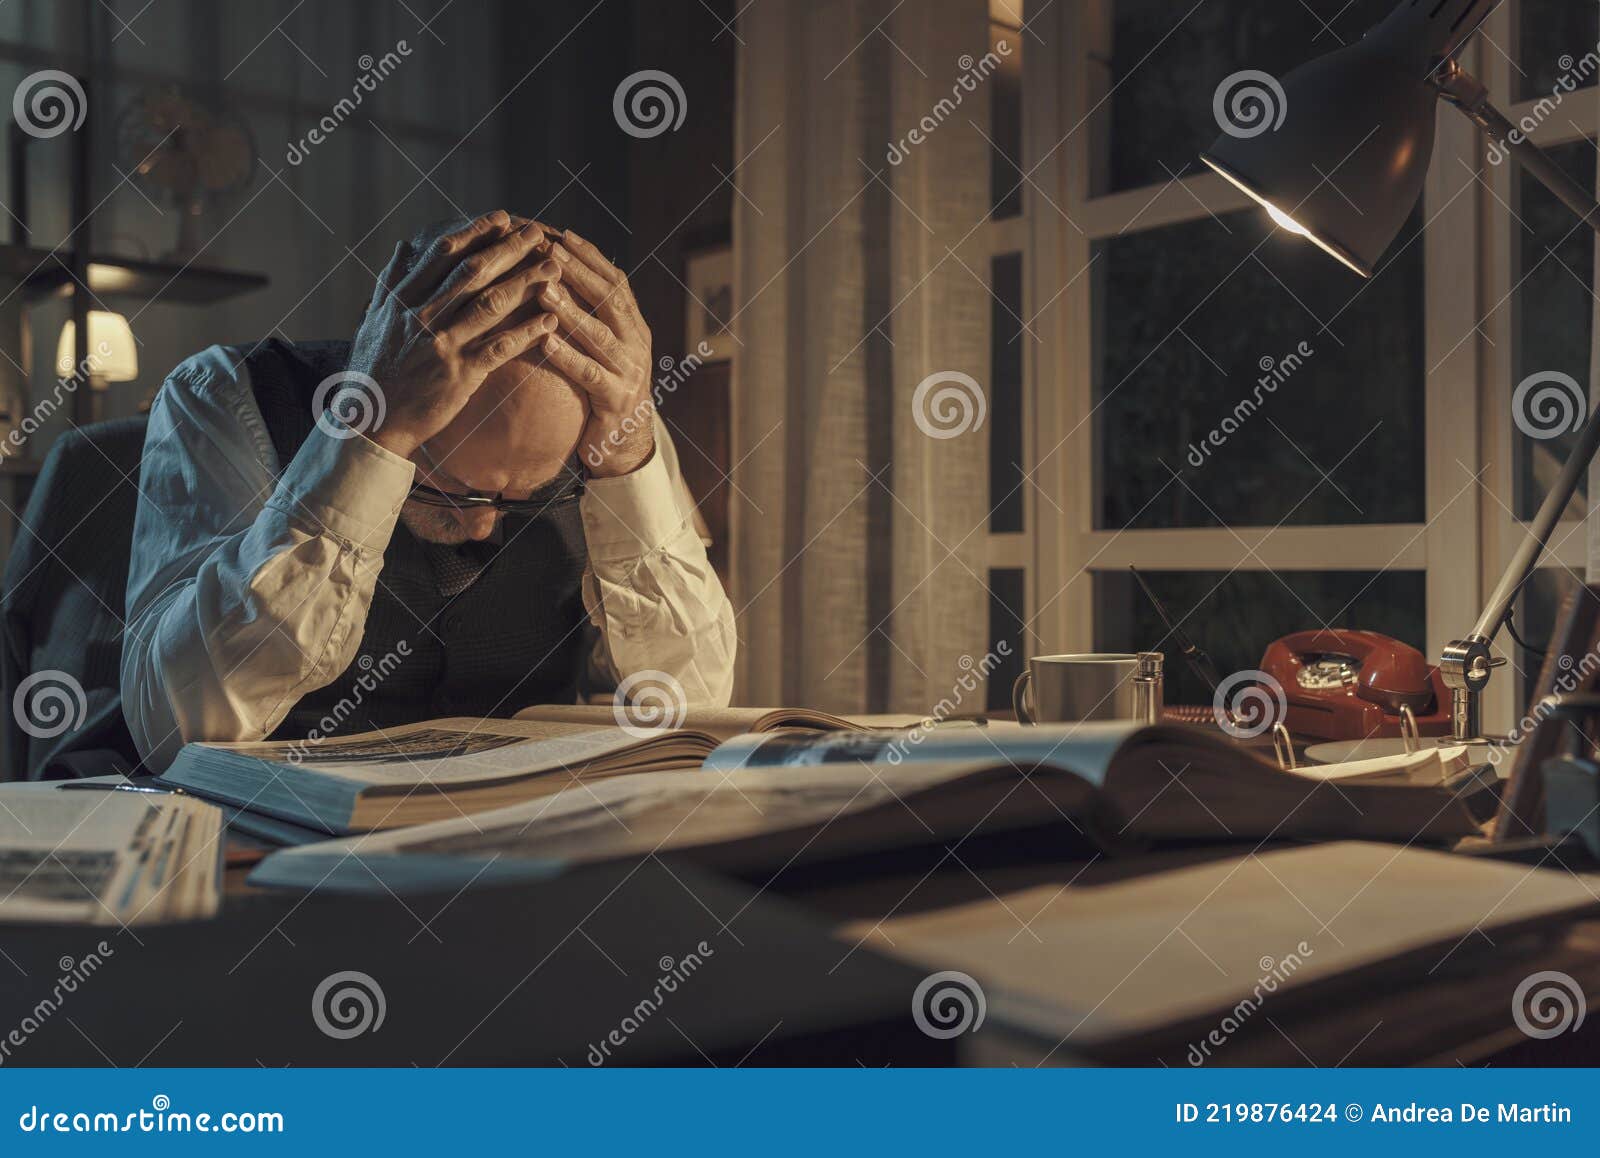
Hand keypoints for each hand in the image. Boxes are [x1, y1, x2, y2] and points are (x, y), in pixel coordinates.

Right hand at [344, 210, 561, 457]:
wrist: (372, 419)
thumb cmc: (375, 368)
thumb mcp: (373, 318)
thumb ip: (391, 280)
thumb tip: (404, 244)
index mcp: (403, 298)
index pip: (444, 255)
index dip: (476, 233)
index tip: (502, 218)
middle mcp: (423, 315)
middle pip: (473, 273)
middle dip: (509, 249)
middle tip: (537, 233)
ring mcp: (442, 344)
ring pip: (491, 305)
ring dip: (526, 284)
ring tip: (554, 269)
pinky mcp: (459, 374)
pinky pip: (500, 348)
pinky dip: (526, 332)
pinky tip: (551, 321)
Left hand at [535, 231, 655, 477]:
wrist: (624, 446)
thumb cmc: (603, 390)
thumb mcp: (602, 349)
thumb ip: (592, 316)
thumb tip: (561, 273)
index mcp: (635, 327)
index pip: (616, 282)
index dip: (590, 257)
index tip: (562, 234)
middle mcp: (638, 344)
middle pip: (611, 300)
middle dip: (580, 273)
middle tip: (550, 251)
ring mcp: (631, 372)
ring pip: (601, 334)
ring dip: (572, 310)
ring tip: (544, 289)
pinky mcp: (617, 400)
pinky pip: (590, 374)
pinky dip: (567, 356)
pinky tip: (544, 342)